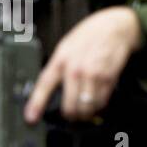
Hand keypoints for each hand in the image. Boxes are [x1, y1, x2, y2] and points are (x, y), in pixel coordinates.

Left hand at [23, 6, 142, 123]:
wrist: (115, 27)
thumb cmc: (90, 36)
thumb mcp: (66, 47)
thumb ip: (58, 67)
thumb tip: (51, 90)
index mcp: (61, 59)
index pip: (44, 85)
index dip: (36, 104)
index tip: (31, 119)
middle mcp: (75, 69)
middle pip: (70, 106)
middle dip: (70, 116)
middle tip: (71, 116)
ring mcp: (93, 75)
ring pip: (87, 108)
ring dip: (86, 114)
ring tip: (85, 109)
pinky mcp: (108, 79)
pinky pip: (101, 102)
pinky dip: (99, 106)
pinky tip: (97, 100)